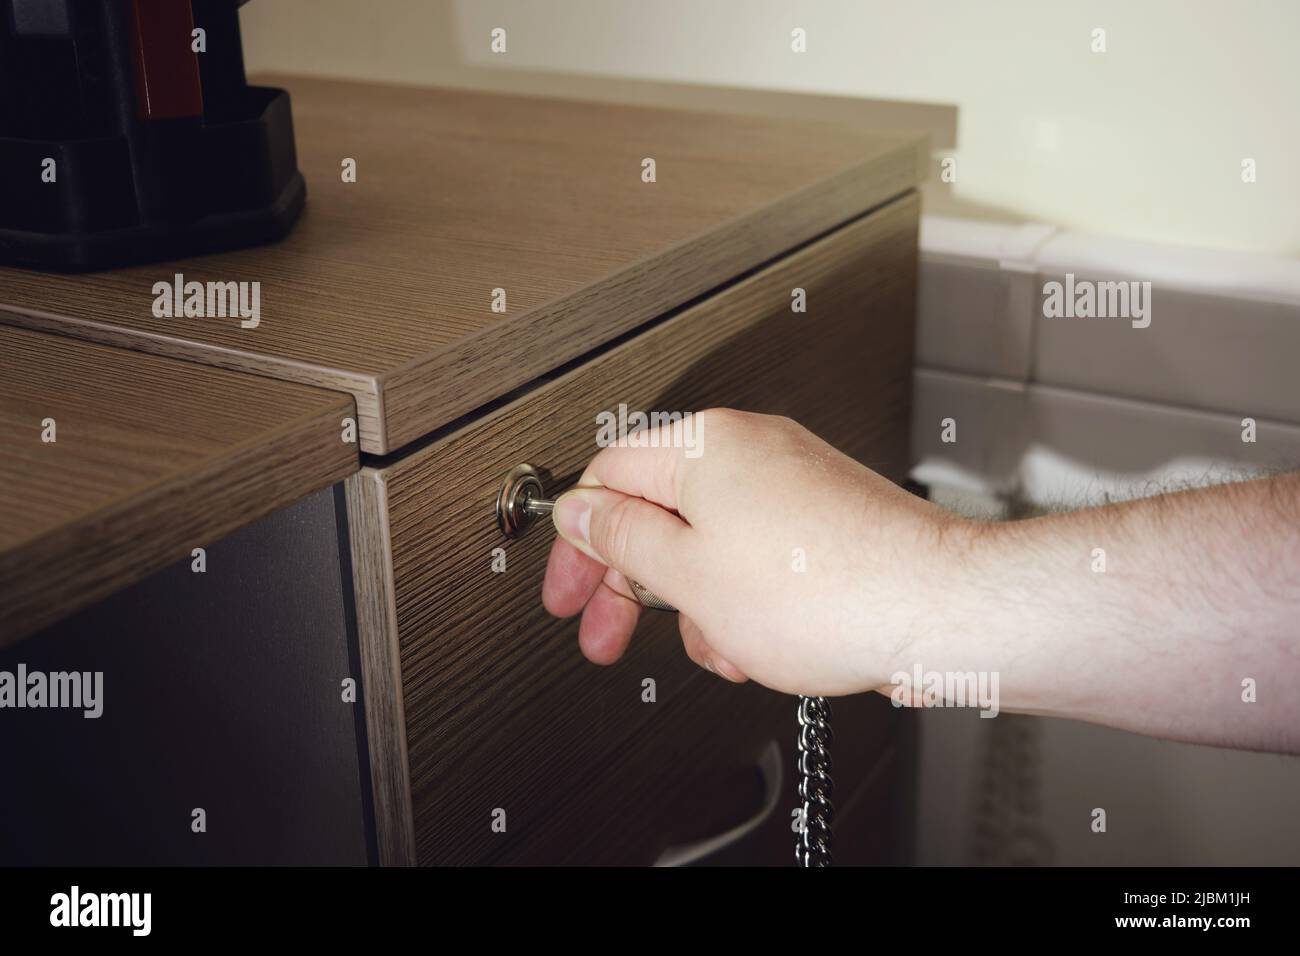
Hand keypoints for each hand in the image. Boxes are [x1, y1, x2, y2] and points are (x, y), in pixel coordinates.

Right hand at [540, 409, 968, 695]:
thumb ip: (622, 539)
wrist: (938, 611)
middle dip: (629, 585)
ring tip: (717, 648)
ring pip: (708, 546)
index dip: (578, 539)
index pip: (608, 475)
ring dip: (695, 608)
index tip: (570, 589)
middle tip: (607, 633)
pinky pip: (757, 560)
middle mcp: (750, 453)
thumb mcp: (689, 575)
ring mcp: (793, 486)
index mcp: (706, 447)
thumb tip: (581, 513)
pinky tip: (757, 647)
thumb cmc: (828, 591)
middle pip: (656, 512)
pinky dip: (743, 605)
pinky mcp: (825, 522)